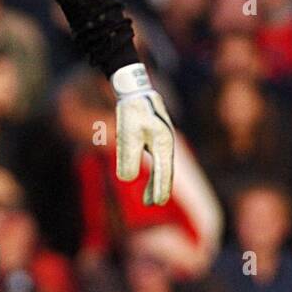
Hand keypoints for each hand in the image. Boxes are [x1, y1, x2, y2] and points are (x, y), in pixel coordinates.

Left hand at [112, 63, 174, 205]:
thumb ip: (127, 158)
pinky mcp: (156, 133)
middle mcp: (166, 142)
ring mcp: (162, 138)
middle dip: (159, 188)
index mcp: (162, 144)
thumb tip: (125, 179)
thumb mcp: (127, 135)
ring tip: (150, 198)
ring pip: (161, 165)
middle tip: (152, 204)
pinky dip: (155, 169)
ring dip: (157, 181)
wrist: (135, 87)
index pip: (163, 173)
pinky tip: (150, 175)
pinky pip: (157, 157)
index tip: (156, 204)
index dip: (159, 189)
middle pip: (165, 171)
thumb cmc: (131, 111)